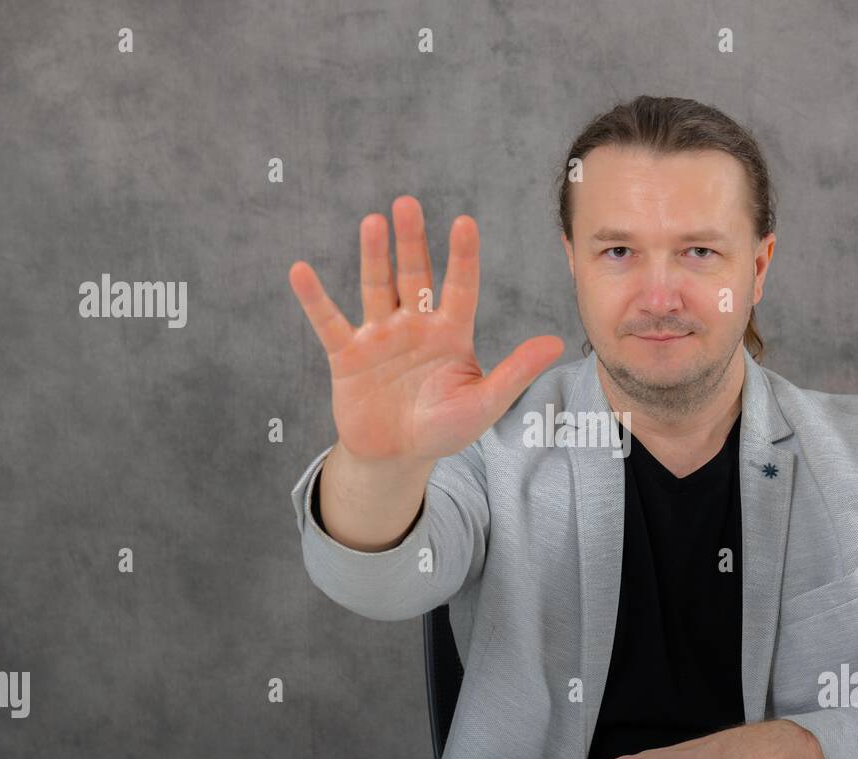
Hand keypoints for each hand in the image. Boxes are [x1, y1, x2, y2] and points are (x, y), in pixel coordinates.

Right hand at [289, 195, 564, 464]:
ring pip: (376, 287)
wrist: (397, 456)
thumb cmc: (444, 429)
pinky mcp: (347, 355)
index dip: (462, 257)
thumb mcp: (485, 403)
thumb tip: (557, 342)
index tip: (464, 223)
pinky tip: (300, 271)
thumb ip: (516, 371)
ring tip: (373, 222)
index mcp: (451, 333)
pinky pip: (329, 322)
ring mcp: (380, 337)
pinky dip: (314, 299)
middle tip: (407, 203)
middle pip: (413, 275)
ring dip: (373, 256)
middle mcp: (415, 326)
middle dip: (411, 240)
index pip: (460, 287)